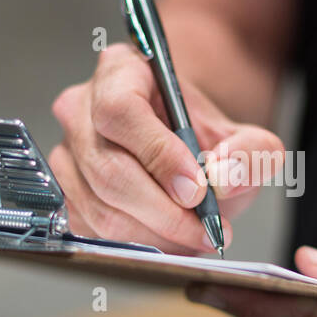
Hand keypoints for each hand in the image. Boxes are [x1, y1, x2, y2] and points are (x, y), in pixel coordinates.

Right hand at [49, 43, 284, 253]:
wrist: (184, 150)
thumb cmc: (202, 136)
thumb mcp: (242, 137)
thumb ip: (251, 151)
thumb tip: (224, 177)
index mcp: (120, 72)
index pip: (121, 111)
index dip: (158, 155)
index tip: (196, 189)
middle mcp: (81, 109)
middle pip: (108, 169)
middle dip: (162, 210)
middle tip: (205, 228)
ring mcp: (67, 153)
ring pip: (101, 207)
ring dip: (154, 233)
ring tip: (195, 237)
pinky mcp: (65, 194)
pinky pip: (94, 230)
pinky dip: (138, 244)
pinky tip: (171, 241)